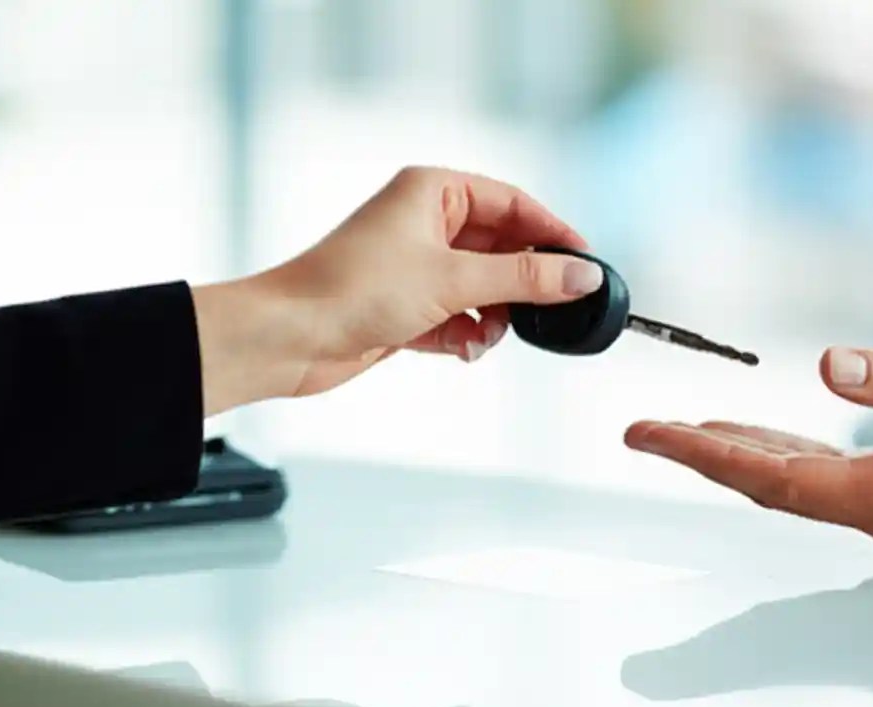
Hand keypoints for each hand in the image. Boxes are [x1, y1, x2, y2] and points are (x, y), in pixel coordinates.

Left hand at [192, 166, 601, 414]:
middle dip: (521, 285)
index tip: (585, 262)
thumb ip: (525, 279)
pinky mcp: (406, 306)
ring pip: (483, 287)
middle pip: (501, 248)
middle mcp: (424, 222)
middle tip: (551, 308)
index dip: (552, 232)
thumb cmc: (351, 289)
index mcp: (432, 191)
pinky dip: (467, 334)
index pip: (513, 203)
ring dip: (493, 316)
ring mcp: (415, 266)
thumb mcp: (454, 281)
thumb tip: (583, 275)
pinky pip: (458, 316)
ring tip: (489, 335)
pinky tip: (465, 349)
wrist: (287, 338)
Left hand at [625, 348, 872, 542]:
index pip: (777, 476)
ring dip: (728, 456)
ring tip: (675, 430)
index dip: (709, 455)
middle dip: (700, 457)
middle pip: (766, 485)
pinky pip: (808, 475)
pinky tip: (742, 435)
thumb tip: (830, 365)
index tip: (657, 435)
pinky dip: (768, 453)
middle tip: (640, 432)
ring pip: (783, 482)